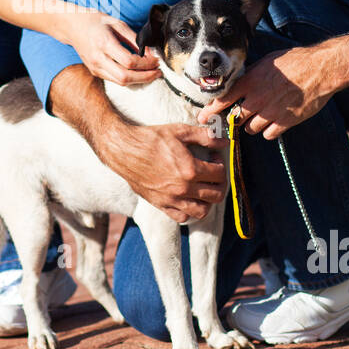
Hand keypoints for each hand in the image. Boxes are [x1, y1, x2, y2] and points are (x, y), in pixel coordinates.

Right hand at [58, 8, 159, 85]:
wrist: (72, 26)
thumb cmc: (95, 21)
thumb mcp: (116, 23)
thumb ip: (134, 38)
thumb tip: (149, 52)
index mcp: (104, 43)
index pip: (129, 61)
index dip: (146, 63)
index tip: (156, 59)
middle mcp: (98, 58)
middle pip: (125, 77)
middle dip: (145, 77)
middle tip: (158, 71)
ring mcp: (95, 67)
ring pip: (121, 82)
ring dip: (139, 80)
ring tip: (152, 73)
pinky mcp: (95, 71)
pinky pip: (115, 80)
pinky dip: (129, 78)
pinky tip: (139, 73)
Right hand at [98, 121, 227, 222]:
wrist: (123, 150)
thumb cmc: (150, 139)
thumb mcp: (180, 131)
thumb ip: (205, 136)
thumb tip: (225, 141)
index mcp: (190, 170)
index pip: (220, 174)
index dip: (221, 164)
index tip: (213, 157)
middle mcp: (183, 188)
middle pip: (216, 195)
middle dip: (219, 183)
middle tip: (213, 173)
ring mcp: (171, 199)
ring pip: (202, 211)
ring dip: (208, 200)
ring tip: (203, 187)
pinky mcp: (160, 205)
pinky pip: (183, 217)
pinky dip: (189, 210)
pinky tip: (188, 197)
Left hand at [197, 47, 335, 141]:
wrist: (321, 70)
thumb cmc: (295, 61)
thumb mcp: (267, 62)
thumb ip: (252, 75)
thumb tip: (243, 83)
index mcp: (250, 82)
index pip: (223, 100)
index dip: (210, 111)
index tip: (204, 117)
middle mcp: (257, 99)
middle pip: (235, 118)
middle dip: (235, 118)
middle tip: (238, 117)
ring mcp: (271, 112)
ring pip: (250, 129)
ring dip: (252, 125)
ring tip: (261, 116)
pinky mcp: (286, 122)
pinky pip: (268, 134)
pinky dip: (268, 131)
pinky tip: (274, 123)